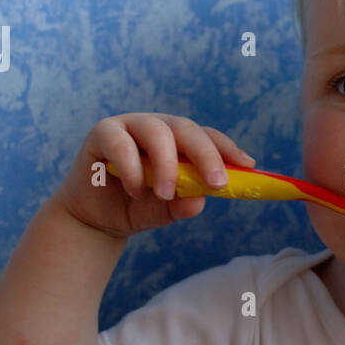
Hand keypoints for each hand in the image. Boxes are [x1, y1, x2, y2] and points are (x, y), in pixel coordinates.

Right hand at [54, 113, 256, 239]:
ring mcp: (129, 126)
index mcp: (179, 140)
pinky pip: (121, 143)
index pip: (208, 136)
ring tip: (166, 194)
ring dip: (167, 165)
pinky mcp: (102, 133)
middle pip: (186, 129)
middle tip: (217, 184)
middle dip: (206, 155)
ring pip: (156, 132)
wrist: (96, 218)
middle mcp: (158, 127)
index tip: (248, 166)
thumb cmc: (139, 207)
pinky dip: (132, 169)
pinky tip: (136, 191)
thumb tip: (200, 199)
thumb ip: (184, 204)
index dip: (227, 148)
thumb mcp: (167, 210)